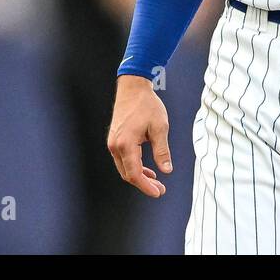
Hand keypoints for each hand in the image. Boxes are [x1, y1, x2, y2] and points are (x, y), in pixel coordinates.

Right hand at [107, 75, 171, 197]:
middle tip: (161, 189)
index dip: (146, 187)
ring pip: (124, 168)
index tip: (159, 192)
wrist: (133, 87)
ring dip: (139, 177)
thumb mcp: (160, 128)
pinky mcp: (114, 139)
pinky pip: (123, 160)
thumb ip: (162, 151)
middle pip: (128, 174)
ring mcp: (113, 142)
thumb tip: (166, 170)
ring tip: (155, 181)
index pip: (135, 174)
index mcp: (126, 144)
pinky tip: (147, 169)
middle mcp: (115, 145)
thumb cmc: (147, 105)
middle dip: (144, 184)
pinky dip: (134, 167)